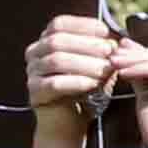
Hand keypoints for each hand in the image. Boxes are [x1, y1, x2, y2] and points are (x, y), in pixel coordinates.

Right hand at [23, 15, 123, 147]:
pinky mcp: (34, 92)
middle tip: (109, 51)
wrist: (70, 123)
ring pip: (55, 61)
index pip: (59, 24)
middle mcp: (34, 54)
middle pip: (57, 41)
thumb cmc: (86, 90)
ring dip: (84, 63)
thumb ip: (104, 53)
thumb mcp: (98, 67)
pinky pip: (53, 84)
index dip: (82, 24)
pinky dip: (75, 82)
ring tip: (105, 70)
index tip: (105, 31)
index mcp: (46, 41)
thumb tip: (116, 42)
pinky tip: (92, 84)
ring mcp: (32, 72)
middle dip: (86, 44)